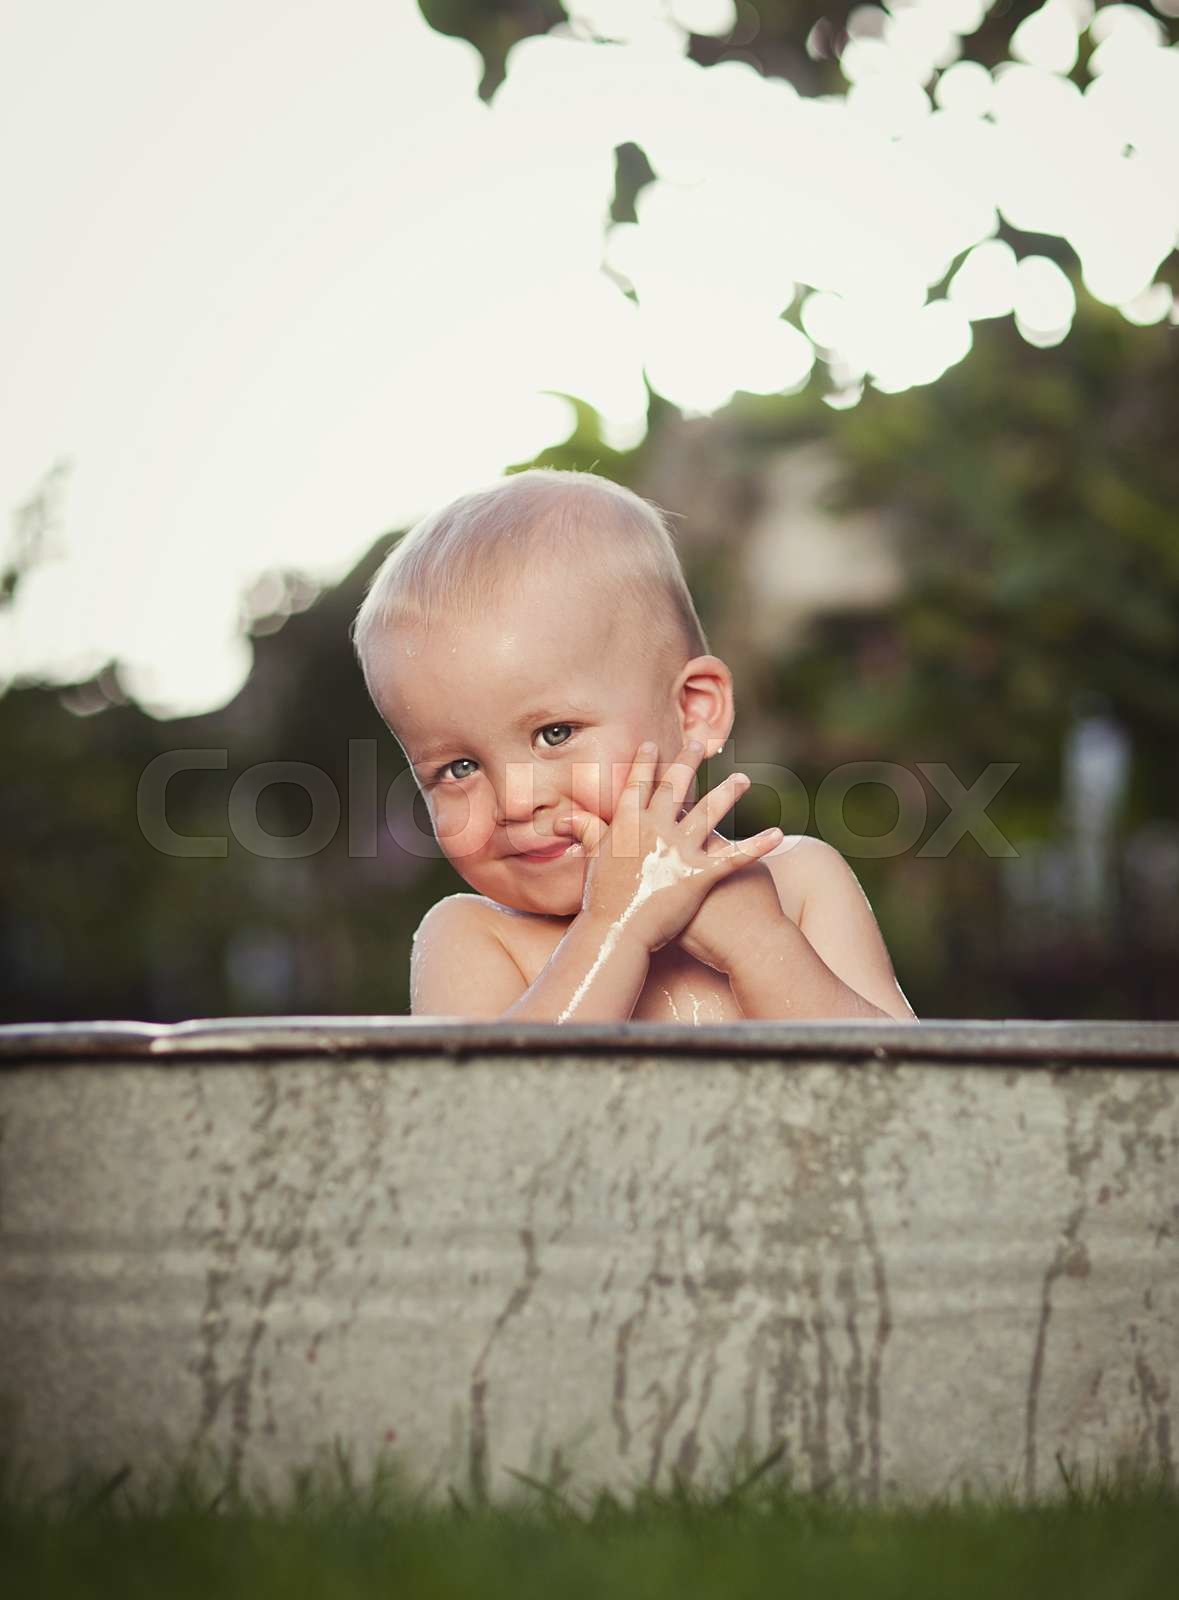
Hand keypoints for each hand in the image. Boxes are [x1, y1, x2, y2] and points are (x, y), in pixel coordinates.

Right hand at [563, 739, 783, 954]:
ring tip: (743, 779)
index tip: (654, 744)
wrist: (615, 933)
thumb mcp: (593, 861)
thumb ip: (587, 833)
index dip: (646, 762)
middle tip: (700, 743)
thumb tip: (565, 818)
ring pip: (709, 813)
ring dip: (728, 793)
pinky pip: (735, 856)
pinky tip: (778, 834)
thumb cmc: (600, 901)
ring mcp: (678, 850)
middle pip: (674, 787)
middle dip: (688, 762)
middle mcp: (654, 829)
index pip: (637, 784)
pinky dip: (758, 845)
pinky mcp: (699, 874)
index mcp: (626, 824)